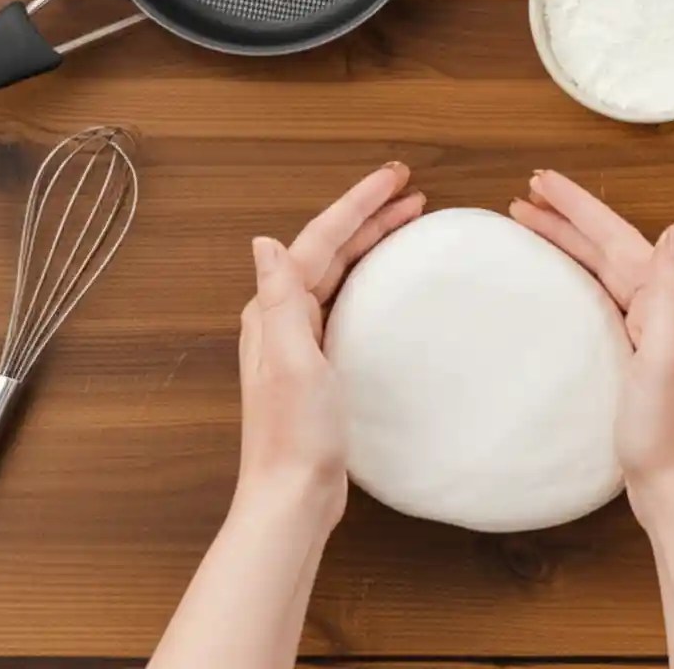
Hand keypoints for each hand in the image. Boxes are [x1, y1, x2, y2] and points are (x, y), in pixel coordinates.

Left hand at [237, 162, 424, 524]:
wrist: (293, 496)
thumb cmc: (296, 436)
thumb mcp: (293, 362)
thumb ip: (279, 300)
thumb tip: (263, 242)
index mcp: (275, 311)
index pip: (319, 240)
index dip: (357, 204)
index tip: (395, 177)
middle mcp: (282, 319)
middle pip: (330, 250)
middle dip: (368, 215)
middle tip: (410, 189)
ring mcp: (299, 341)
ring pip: (339, 272)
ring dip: (370, 242)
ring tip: (406, 220)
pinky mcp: (317, 363)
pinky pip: (345, 301)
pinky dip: (367, 278)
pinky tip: (385, 280)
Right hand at [509, 171, 673, 524]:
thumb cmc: (669, 432)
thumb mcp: (668, 358)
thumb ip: (673, 291)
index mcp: (673, 302)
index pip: (618, 238)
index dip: (579, 207)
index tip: (541, 181)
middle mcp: (666, 309)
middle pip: (608, 248)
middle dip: (568, 218)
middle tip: (524, 194)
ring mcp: (651, 333)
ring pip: (602, 271)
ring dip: (569, 244)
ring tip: (530, 224)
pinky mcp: (636, 356)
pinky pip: (601, 299)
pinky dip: (575, 279)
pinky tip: (559, 281)